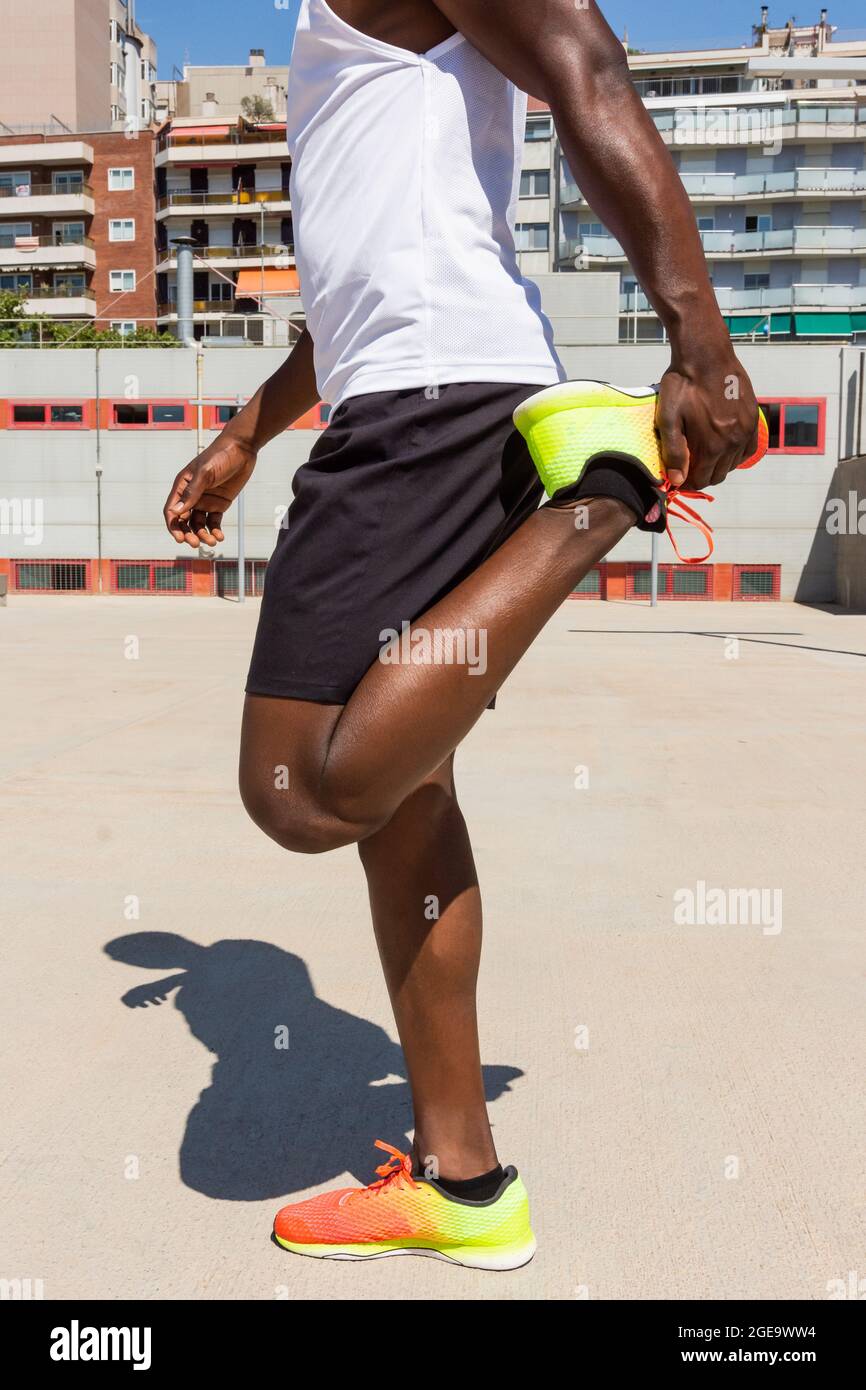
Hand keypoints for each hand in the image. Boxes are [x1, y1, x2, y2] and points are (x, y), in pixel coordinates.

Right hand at [163, 434, 257, 546]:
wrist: (242, 449)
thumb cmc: (220, 456)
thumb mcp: (205, 473)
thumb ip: (192, 492)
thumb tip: (176, 512)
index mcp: (182, 486)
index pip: (172, 511)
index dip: (173, 526)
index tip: (180, 538)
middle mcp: (191, 496)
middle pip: (184, 521)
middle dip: (188, 534)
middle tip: (196, 544)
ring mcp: (205, 501)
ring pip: (199, 524)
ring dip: (203, 535)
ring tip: (212, 541)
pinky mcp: (219, 504)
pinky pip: (214, 522)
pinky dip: (215, 531)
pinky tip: (220, 537)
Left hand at [656, 347, 759, 491]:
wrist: (706, 355)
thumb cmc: (682, 385)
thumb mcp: (668, 418)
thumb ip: (674, 452)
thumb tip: (677, 480)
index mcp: (711, 445)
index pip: (701, 480)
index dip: (688, 482)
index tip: (679, 476)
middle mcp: (733, 442)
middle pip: (718, 475)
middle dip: (702, 475)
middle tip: (689, 465)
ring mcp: (746, 431)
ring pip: (732, 465)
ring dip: (718, 465)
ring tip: (703, 452)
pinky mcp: (753, 419)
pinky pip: (748, 450)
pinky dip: (735, 454)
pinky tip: (723, 447)